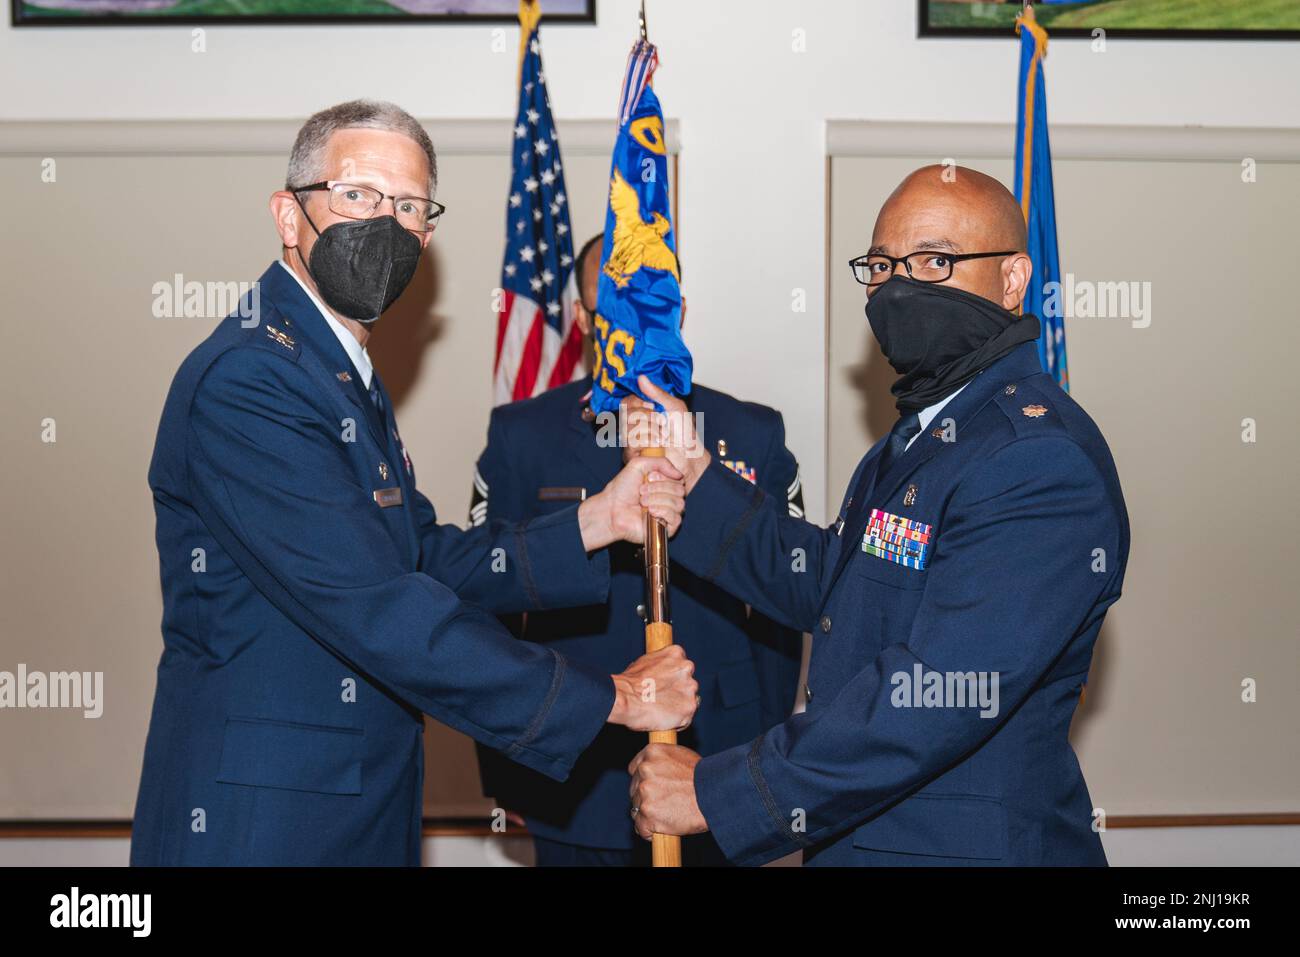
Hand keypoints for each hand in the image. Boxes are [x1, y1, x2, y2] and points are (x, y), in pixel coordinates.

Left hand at [577, 455, 685, 550]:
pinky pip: (676, 518)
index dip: (665, 477)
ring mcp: (668, 514)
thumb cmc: (622, 489)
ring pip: (679, 504)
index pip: (679, 480)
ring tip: (642, 502)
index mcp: (665, 485)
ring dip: (658, 499)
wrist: (612, 509)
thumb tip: (679, 474)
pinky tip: (650, 512)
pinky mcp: (667, 528)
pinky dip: (663, 512)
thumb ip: (661, 462)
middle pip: (680, 491)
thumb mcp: (639, 465)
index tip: (649, 477)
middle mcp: (669, 499)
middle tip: (641, 491)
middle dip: (659, 488)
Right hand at [608, 645, 697, 731]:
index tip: (664, 686)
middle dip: (678, 691)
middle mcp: (686, 668)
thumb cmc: (629, 683)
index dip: (673, 678)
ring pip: (689, 699)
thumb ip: (660, 666)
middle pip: (688, 682)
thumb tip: (661, 673)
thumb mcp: (645, 663)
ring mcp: (690, 688)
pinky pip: (686, 717)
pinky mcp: (690, 707)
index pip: (682, 666)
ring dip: (679, 705)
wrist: (626, 699)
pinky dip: (677, 720)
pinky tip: (662, 718)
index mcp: (676, 653)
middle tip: (662, 699)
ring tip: (660, 710)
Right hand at [625, 376, 710, 491]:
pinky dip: (648, 442)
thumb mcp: (675, 407)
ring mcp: (631, 441)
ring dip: (649, 430)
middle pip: (625, 414)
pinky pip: (631, 444)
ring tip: (662, 436)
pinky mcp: (632, 456)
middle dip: (646, 417)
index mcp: (642, 413)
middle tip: (660, 423)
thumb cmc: (685, 433)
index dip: (636, 402)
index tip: (652, 405)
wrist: (690, 455)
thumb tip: (641, 377)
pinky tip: (658, 445)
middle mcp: (634, 426)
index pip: (626, 402)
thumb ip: (657, 393)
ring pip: (628, 429)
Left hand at [628, 744, 707, 838]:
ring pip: (636, 810)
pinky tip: (664, 827)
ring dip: (648, 815)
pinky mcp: (646, 814)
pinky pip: (640, 828)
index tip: (654, 788)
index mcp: (651, 752)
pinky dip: (650, 831)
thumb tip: (650, 769)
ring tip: (669, 814)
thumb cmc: (703, 778)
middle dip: (646, 798)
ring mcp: (644, 792)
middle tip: (666, 803)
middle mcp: (644, 770)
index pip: (634, 769)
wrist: (714, 796)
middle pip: (634, 790)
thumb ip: (661, 761)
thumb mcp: (681, 756)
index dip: (644, 781)